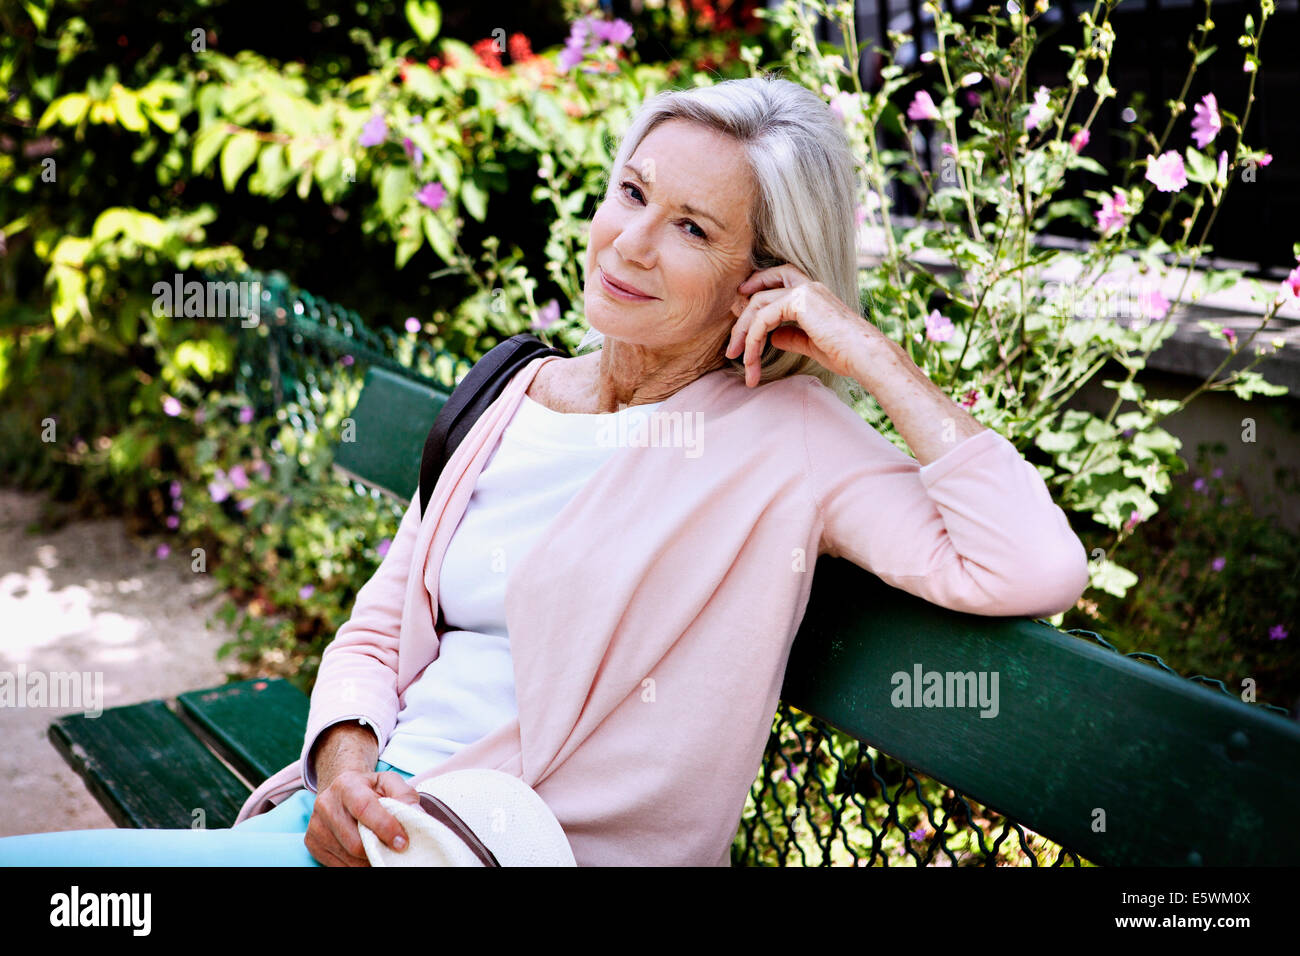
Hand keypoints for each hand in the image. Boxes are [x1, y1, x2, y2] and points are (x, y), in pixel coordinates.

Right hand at [305, 769, 420, 866]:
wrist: (342, 790)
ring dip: (369, 860)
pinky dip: (356, 866)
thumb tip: (416, 815)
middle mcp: (326, 804)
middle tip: (395, 852)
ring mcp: (316, 825)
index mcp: (346, 784)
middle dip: (379, 850)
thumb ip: (405, 795)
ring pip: (347, 856)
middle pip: (354, 841)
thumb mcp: (390, 783)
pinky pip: (337, 865)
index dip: (385, 827)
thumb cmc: (370, 788)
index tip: (402, 843)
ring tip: (383, 853)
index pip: (365, 808)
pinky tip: (366, 857)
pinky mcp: (312, 842)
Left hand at [724, 264, 878, 385]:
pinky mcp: (799, 301)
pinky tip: (751, 359)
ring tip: (738, 360)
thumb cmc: (846, 354)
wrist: (864, 355)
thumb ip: (792, 336)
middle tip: (731, 348)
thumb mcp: (812, 344)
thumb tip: (773, 337)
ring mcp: (804, 290)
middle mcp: (808, 286)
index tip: (738, 306)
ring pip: (758, 305)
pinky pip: (763, 317)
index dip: (755, 288)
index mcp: (813, 293)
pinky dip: (753, 339)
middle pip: (761, 293)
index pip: (777, 279)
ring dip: (743, 333)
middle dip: (742, 320)